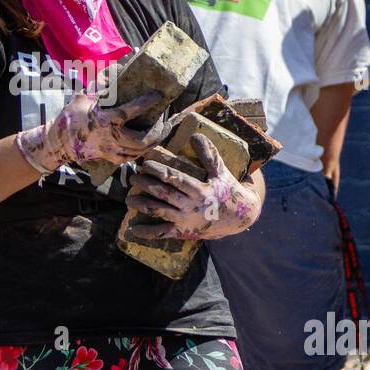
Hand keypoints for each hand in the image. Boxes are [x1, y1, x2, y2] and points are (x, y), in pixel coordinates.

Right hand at [16, 90, 162, 173]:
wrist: (60, 142)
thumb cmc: (72, 116)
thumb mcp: (84, 96)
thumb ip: (100, 83)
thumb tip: (115, 68)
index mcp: (104, 119)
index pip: (129, 111)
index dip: (145, 103)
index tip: (158, 96)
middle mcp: (110, 137)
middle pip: (141, 140)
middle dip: (156, 133)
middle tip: (162, 123)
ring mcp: (110, 150)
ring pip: (139, 151)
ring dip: (152, 142)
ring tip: (158, 132)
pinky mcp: (110, 158)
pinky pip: (131, 158)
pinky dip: (141, 151)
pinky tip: (146, 143)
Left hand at [126, 133, 261, 240]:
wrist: (239, 218)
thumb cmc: (227, 191)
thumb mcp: (221, 172)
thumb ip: (209, 154)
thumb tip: (196, 135)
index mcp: (199, 190)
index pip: (174, 178)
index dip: (158, 171)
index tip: (144, 164)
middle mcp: (191, 206)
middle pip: (163, 194)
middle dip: (146, 185)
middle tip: (133, 177)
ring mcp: (186, 221)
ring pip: (160, 212)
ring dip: (142, 205)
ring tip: (129, 198)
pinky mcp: (184, 232)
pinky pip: (163, 234)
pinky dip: (147, 233)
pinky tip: (132, 230)